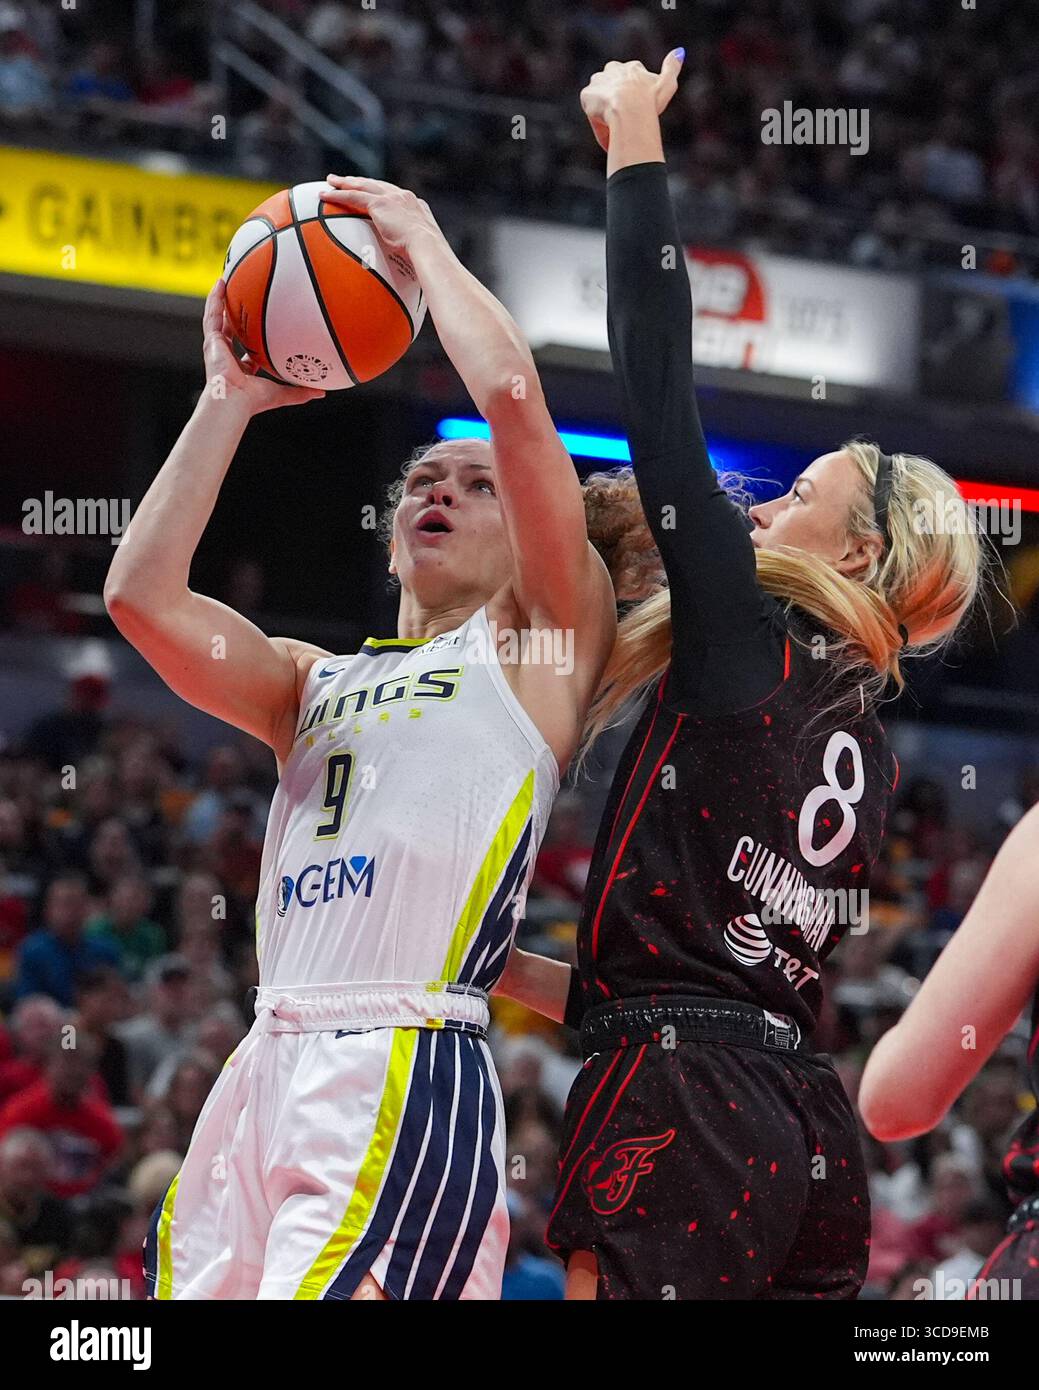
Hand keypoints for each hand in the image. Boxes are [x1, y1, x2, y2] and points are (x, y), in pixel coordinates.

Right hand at [201, 280, 324, 414]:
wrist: (233, 400)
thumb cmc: (253, 401)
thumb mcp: (282, 394)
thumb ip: (300, 392)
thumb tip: (322, 392)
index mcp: (240, 369)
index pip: (246, 352)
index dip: (252, 340)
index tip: (261, 328)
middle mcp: (226, 356)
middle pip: (231, 330)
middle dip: (236, 315)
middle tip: (243, 298)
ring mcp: (217, 348)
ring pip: (218, 318)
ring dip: (223, 300)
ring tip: (228, 282)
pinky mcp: (211, 340)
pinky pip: (212, 314)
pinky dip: (216, 298)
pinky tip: (221, 282)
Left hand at [319, 174, 441, 256]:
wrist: (428, 247)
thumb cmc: (427, 256)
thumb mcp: (420, 249)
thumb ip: (412, 250)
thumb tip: (411, 266)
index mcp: (415, 205)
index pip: (393, 194)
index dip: (379, 191)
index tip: (371, 191)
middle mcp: (403, 196)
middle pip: (376, 185)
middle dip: (360, 181)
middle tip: (346, 180)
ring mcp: (392, 197)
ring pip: (362, 185)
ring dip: (345, 183)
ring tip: (331, 181)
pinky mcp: (380, 203)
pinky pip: (353, 196)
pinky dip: (338, 195)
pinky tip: (325, 195)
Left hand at [581, 51, 683, 150]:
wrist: (629, 112)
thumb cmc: (649, 102)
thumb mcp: (666, 84)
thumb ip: (672, 67)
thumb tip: (680, 51)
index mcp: (632, 68)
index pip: (628, 79)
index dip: (631, 96)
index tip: (635, 108)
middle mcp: (613, 69)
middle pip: (611, 85)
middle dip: (614, 100)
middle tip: (622, 117)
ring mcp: (598, 81)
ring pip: (599, 97)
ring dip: (604, 110)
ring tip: (614, 124)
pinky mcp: (586, 94)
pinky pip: (590, 108)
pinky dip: (595, 118)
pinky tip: (606, 126)